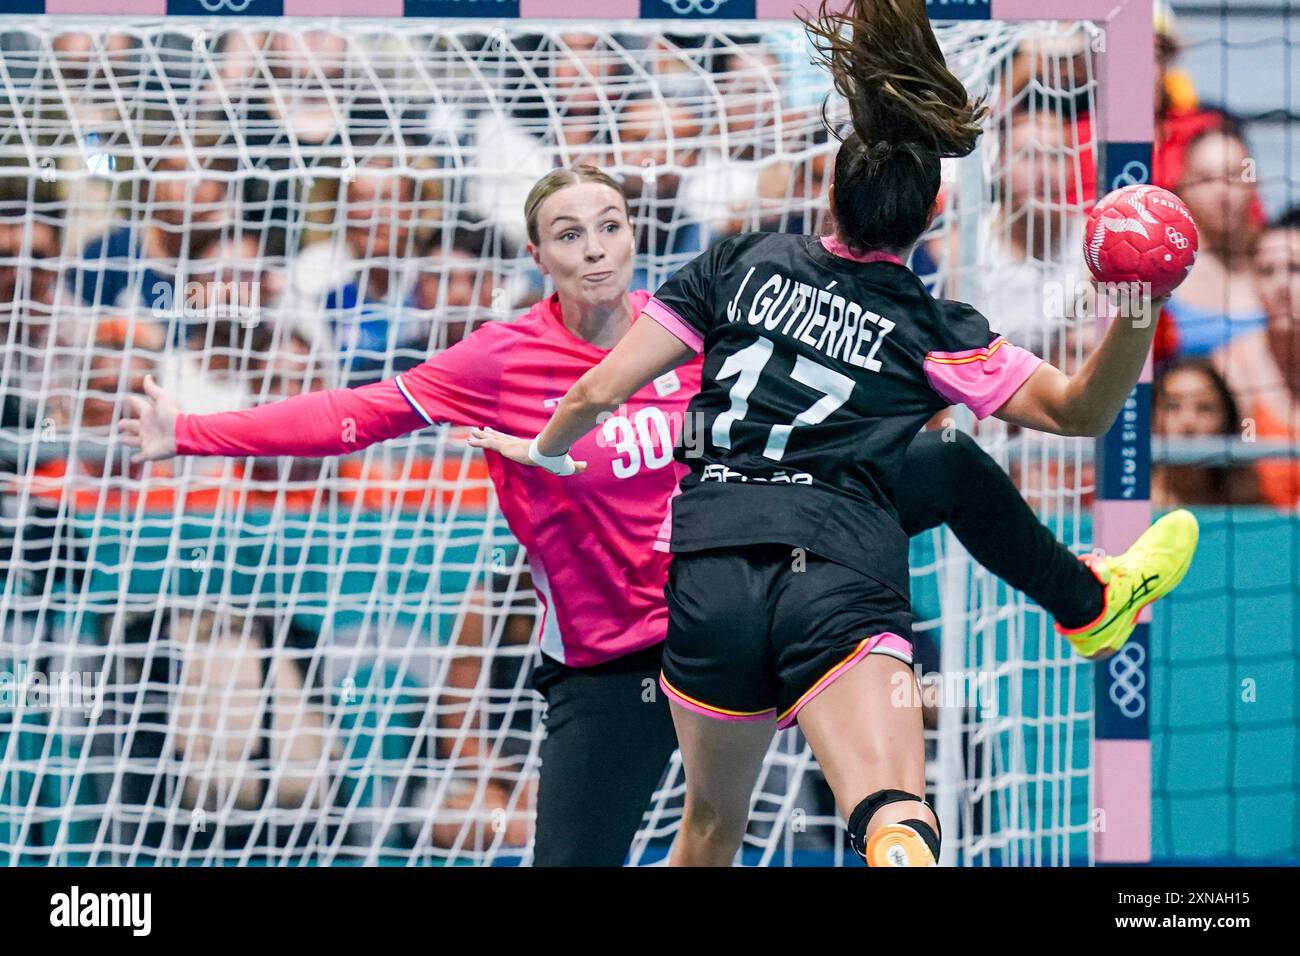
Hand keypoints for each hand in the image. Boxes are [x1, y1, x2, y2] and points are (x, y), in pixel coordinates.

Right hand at [117, 373, 178, 463]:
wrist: (182, 434)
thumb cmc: (172, 415)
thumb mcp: (161, 399)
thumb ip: (153, 389)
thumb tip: (147, 376)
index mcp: (148, 413)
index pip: (137, 405)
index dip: (133, 401)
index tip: (129, 398)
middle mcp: (146, 427)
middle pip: (131, 425)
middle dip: (125, 424)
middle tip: (121, 424)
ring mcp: (147, 440)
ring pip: (132, 441)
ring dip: (127, 441)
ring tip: (122, 440)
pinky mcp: (149, 452)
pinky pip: (140, 457)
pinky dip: (136, 458)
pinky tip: (133, 459)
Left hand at [467, 427, 586, 474]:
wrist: (551, 452)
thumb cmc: (557, 458)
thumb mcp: (565, 465)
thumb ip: (574, 466)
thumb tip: (587, 467)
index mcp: (526, 448)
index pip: (513, 442)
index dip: (505, 438)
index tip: (498, 435)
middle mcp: (516, 445)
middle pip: (500, 439)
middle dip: (490, 435)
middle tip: (480, 431)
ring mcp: (510, 445)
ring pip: (492, 440)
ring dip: (480, 438)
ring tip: (470, 434)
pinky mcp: (506, 447)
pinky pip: (489, 444)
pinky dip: (478, 442)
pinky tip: (468, 440)